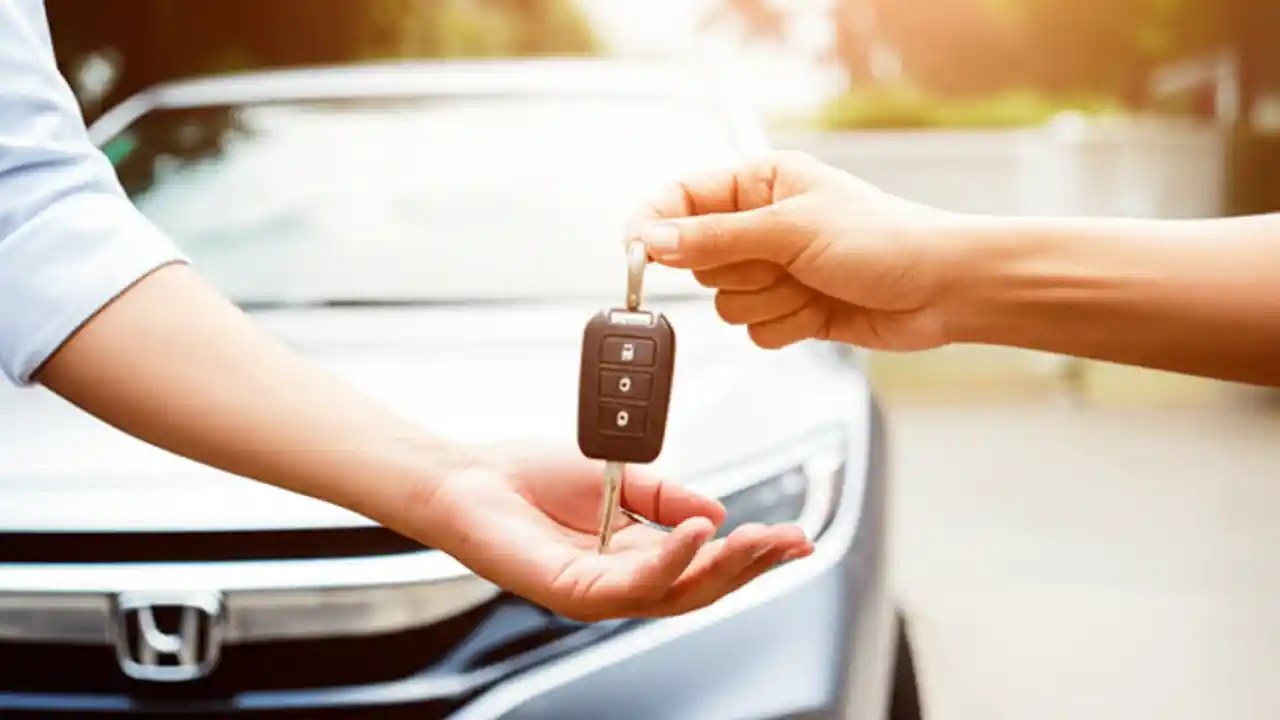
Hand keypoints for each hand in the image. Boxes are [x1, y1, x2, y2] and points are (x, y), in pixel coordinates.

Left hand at [407, 444, 812, 621]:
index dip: (753, 554)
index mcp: (635, 553)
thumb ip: (666, 496)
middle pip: (701, 587)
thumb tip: (715, 511)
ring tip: (755, 540)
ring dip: (722, 567)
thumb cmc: (528, 476)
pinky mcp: (571, 593)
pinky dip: (670, 559)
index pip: (705, 564)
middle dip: (751, 566)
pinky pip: (632, 585)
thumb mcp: (619, 474)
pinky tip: (697, 535)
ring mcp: (597, 592)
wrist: (469, 476)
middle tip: (790, 542)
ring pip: (675, 594)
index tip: (796, 536)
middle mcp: (621, 579)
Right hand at [627, 151, 963, 350]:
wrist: (943, 290)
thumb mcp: (791, 230)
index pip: (682, 199)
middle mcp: (763, 225)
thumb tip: (652, 240)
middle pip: (699, 261)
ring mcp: (776, 271)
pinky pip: (754, 331)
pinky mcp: (790, 310)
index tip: (637, 253)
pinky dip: (786, 326)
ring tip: (812, 285)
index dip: (654, 224)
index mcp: (761, 183)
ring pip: (725, 302)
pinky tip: (822, 309)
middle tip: (781, 262)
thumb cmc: (886, 240)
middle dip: (739, 271)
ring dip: (768, 302)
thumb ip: (715, 238)